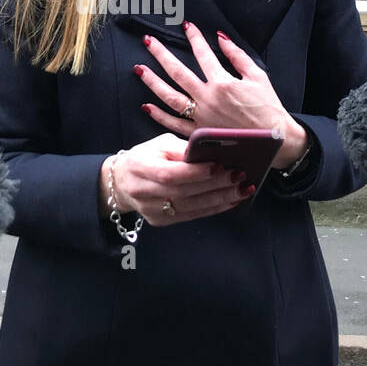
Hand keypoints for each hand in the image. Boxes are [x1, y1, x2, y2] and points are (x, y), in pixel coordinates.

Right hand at [100, 132, 252, 226]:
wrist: (123, 182)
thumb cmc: (146, 157)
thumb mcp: (159, 144)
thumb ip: (182, 148)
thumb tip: (211, 150)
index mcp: (139, 167)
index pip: (169, 174)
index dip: (195, 172)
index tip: (219, 165)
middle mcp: (143, 192)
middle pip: (183, 192)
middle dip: (215, 185)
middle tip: (240, 176)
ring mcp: (151, 210)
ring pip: (190, 207)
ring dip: (220, 199)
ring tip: (243, 189)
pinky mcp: (160, 221)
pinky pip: (191, 216)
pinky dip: (214, 208)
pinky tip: (231, 200)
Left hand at [137, 22, 307, 167]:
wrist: (273, 141)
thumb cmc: (268, 108)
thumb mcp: (257, 76)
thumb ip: (237, 56)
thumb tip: (221, 37)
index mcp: (223, 83)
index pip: (203, 54)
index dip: (194, 38)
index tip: (186, 25)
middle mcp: (207, 99)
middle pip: (177, 73)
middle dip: (161, 54)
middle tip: (148, 41)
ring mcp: (200, 118)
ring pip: (170, 97)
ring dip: (153, 82)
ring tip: (139, 69)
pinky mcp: (199, 134)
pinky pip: (175, 125)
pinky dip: (159, 116)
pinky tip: (146, 106)